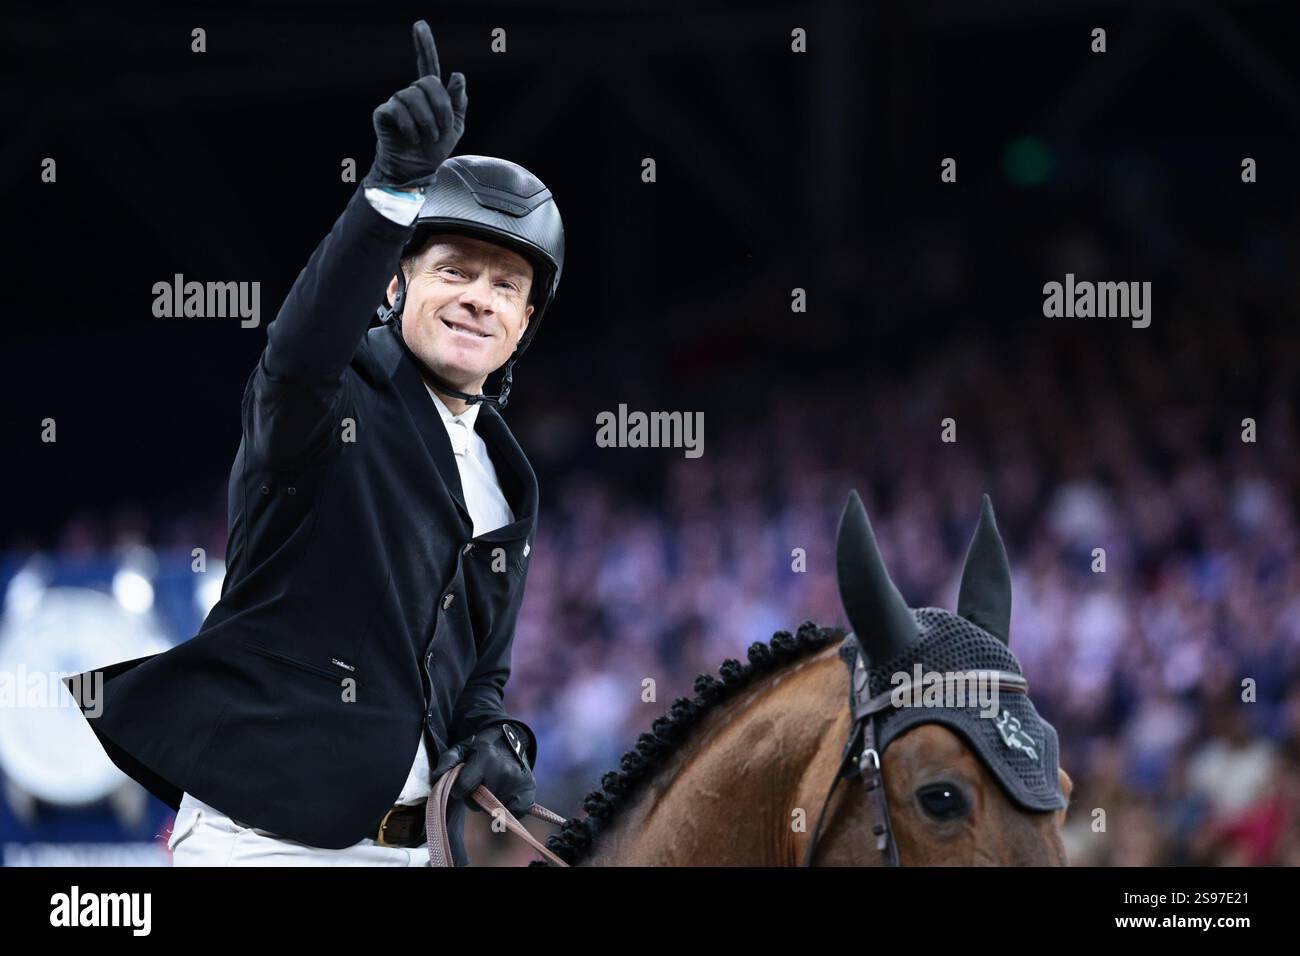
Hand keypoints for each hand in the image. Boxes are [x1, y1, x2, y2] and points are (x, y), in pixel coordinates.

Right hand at [363, 20, 467, 188]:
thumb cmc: (434, 149)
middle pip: (429, 82)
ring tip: (427, 139)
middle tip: (441, 131)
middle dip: (441, 108)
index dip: (424, 44)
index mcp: (430, 93)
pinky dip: (411, 128)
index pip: (427, 64)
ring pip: (415, 97)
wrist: (416, 170)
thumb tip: (457, 75)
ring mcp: (397, 101)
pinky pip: (399, 110)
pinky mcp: (384, 112)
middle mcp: (412, 92)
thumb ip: (458, 101)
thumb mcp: (455, 126)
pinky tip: (412, 139)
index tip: (419, 25)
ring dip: (428, 122)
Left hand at [432, 723, 535, 817]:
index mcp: (485, 757)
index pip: (463, 788)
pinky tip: (506, 794)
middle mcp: (504, 770)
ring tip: (492, 786)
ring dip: (490, 802)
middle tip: (479, 783)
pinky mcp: (529, 792)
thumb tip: (437, 778)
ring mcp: (518, 782)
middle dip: (475, 796)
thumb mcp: (462, 748)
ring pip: (493, 809)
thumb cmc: (481, 748)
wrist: (512, 740)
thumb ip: (447, 761)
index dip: (459, 789)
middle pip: (478, 802)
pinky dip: (508, 808)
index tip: (463, 784)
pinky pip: (513, 813)